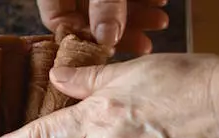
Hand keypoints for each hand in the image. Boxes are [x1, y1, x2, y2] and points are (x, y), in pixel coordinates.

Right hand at [37, 0, 168, 54]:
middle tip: (143, 44)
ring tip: (158, 22)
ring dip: (135, 17)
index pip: (59, 23)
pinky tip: (158, 2)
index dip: (83, 40)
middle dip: (120, 31)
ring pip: (109, 7)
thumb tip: (107, 39)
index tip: (106, 51)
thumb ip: (104, 5)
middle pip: (89, 18)